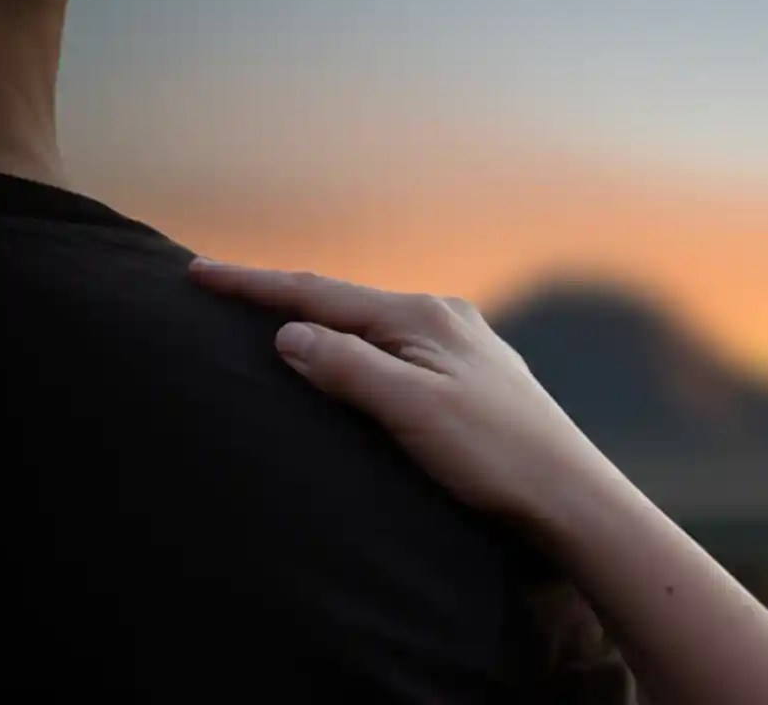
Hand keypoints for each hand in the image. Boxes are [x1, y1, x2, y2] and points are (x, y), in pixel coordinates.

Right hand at [188, 259, 614, 521]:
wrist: (571, 494)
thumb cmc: (495, 455)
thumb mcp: (412, 410)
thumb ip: (348, 367)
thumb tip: (287, 332)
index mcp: (422, 317)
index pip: (319, 293)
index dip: (254, 285)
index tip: (196, 273)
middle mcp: (443, 317)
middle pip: (344, 302)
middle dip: (283, 297)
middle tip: (221, 289)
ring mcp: (460, 343)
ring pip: (371, 325)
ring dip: (322, 322)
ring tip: (273, 319)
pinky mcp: (470, 373)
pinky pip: (395, 348)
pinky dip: (358, 348)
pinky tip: (350, 358)